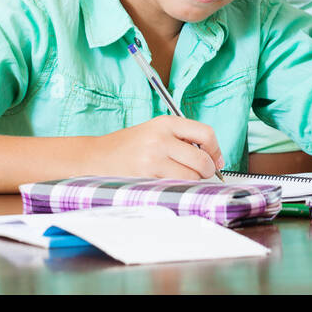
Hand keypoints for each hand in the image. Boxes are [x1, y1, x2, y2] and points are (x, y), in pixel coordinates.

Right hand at [93, 116, 223, 179]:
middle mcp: (161, 138)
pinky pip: (174, 187)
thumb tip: (212, 157)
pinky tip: (168, 185)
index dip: (216, 150)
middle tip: (202, 174)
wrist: (94, 157)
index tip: (217, 160)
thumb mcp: (154, 131)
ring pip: (191, 176)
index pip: (205, 133)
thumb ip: (181, 138)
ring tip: (181, 179)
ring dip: (192, 182)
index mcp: (166, 123)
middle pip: (202, 159)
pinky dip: (177, 189)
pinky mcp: (145, 177)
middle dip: (207, 171)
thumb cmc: (126, 146)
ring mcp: (153, 158)